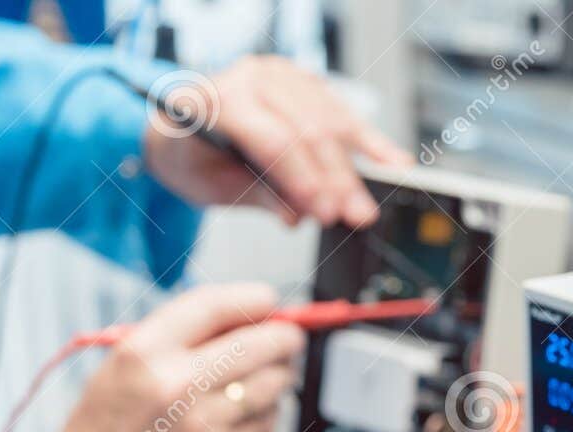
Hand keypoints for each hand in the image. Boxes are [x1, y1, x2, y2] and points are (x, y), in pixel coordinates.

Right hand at [29, 283, 304, 431]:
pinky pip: (268, 421)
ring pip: (274, 383)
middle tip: (285, 340)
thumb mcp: (119, 369)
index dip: (252, 298)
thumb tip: (239, 318)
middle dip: (284, 337)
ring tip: (264, 378)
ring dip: (280, 376)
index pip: (216, 305)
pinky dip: (268, 413)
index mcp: (143, 352)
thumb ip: (174, 340)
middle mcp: (177, 383)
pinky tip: (246, 414)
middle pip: (262, 342)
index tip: (267, 301)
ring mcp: (205, 423)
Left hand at [142, 57, 411, 227]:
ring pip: (329, 120)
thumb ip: (260, 197)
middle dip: (335, 180)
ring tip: (367, 204)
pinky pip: (340, 112)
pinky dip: (367, 141)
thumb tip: (299, 214)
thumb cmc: (192, 156)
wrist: (181, 130)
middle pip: (308, 131)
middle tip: (355, 215)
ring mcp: (280, 76)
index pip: (275, 140)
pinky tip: (391, 162)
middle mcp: (252, 78)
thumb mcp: (214, 187)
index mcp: (220, 100)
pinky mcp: (303, 83)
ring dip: (354, 168)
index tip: (325, 214)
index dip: (305, 180)